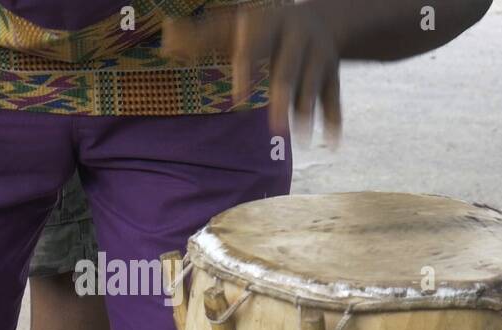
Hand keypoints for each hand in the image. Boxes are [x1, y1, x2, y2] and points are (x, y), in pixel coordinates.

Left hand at [162, 2, 343, 142]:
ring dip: (309, 113)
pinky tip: (333, 143)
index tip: (237, 98)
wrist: (322, 12)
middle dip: (283, 98)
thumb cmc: (261, 28)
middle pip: (289, 71)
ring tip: (301, 140)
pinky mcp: (334, 72)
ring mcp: (319, 55)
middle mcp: (298, 37)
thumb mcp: (234, 25)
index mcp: (268, 25)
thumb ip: (201, 36)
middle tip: (274, 128)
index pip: (255, 49)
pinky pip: (335, 97)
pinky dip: (335, 119)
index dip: (246, 71)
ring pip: (314, 86)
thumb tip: (165, 41)